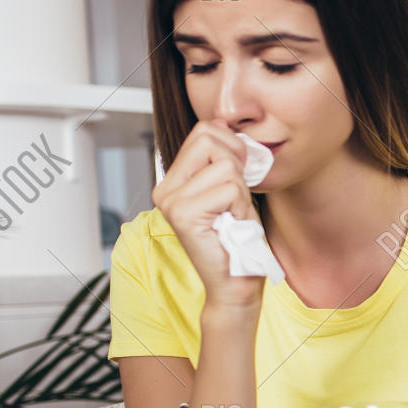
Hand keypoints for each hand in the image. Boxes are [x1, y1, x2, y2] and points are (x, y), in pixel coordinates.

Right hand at [152, 120, 266, 312]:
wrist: (236, 284)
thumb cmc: (239, 240)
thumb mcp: (234, 190)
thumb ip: (224, 159)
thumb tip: (220, 122)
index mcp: (173, 181)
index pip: (204, 131)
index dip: (233, 147)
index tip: (238, 178)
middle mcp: (165, 189)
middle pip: (209, 136)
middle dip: (237, 162)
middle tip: (237, 197)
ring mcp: (170, 201)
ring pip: (226, 166)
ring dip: (242, 193)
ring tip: (233, 216)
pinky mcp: (183, 213)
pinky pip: (230, 188)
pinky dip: (242, 206)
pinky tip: (233, 226)